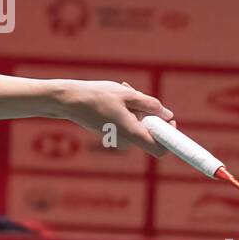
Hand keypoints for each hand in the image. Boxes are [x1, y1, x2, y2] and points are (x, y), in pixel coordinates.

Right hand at [52, 79, 174, 156]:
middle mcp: (125, 140)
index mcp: (132, 133)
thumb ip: (150, 105)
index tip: (168, 121)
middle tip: (140, 95)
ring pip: (137, 124)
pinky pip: (126, 123)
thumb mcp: (128, 95)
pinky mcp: (110, 132)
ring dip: (136, 108)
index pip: (159, 149)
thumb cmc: (98, 96)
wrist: (69, 101)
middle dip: (150, 113)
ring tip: (125, 90)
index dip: (169, 137)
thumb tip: (167, 114)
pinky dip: (126, 111)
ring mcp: (117, 137)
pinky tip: (116, 96)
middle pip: (149, 132)